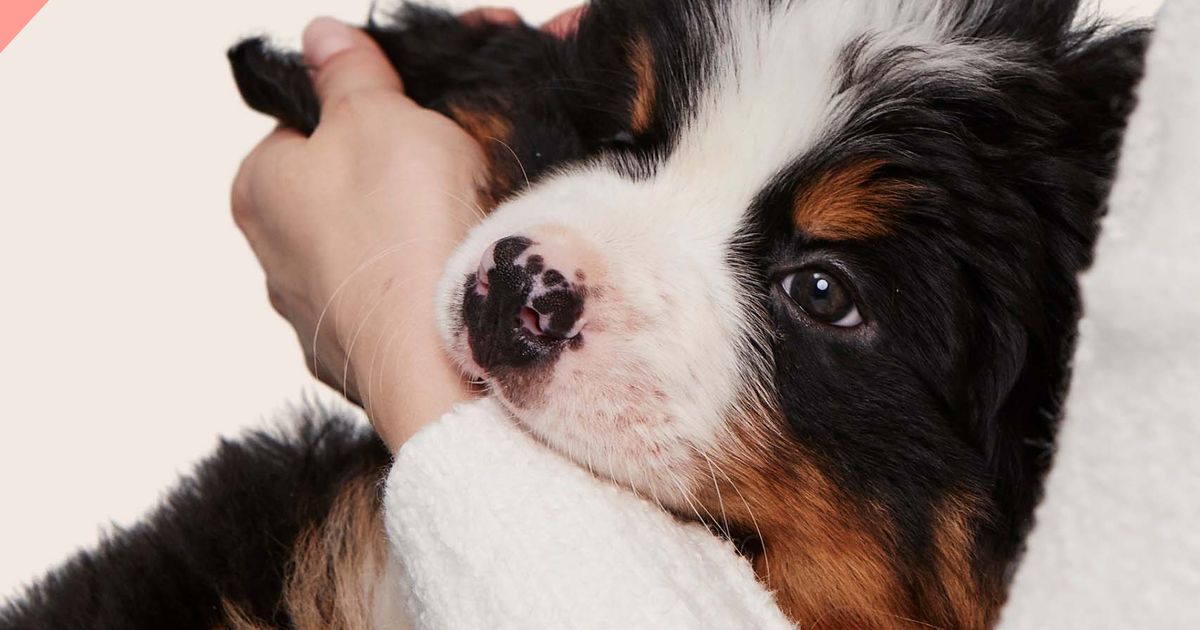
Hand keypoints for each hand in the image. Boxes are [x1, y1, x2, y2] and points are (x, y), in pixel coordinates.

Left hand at [232, 17, 482, 450]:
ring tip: (465, 226)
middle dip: (396, 174)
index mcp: (260, 188)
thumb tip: (324, 39)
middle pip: (344, 191)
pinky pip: (400, 305)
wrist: (440, 353)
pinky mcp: (365, 360)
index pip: (305, 127)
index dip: (368, 112)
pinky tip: (458, 280)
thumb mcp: (379, 115)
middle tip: (450, 166)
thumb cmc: (402, 233)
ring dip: (415, 235)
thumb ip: (349, 73)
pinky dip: (427, 289)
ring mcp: (319, 317)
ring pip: (376, 253)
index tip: (413, 115)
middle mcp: (274, 259)